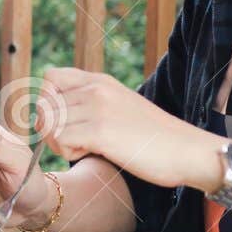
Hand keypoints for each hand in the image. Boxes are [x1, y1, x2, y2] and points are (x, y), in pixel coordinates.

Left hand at [40, 67, 219, 189]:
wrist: (188, 150)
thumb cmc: (153, 137)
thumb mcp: (119, 106)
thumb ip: (90, 103)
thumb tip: (52, 113)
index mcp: (100, 80)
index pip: (49, 77)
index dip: (47, 101)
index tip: (62, 120)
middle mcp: (96, 88)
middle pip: (43, 105)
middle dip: (50, 128)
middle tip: (72, 143)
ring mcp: (97, 108)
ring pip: (49, 123)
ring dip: (59, 142)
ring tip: (84, 148)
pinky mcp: (100, 131)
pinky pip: (59, 140)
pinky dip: (68, 152)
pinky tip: (91, 154)